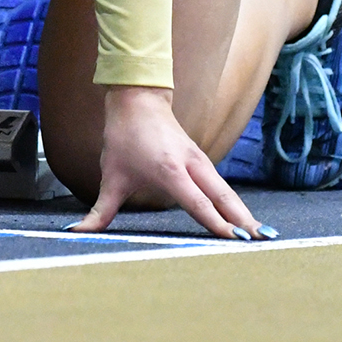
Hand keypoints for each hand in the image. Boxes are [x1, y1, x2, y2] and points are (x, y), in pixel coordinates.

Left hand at [65, 86, 268, 240]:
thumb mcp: (110, 177)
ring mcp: (200, 161)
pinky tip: (247, 220)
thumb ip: (99, 211)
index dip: (216, 221)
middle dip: (243, 220)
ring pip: (227, 191)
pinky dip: (236, 204)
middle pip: (223, 197)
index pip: (197, 202)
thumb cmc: (124, 138)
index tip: (234, 238)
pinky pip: (223, 186)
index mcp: (169, 170)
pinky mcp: (203, 161)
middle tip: (262, 241)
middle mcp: (190, 165)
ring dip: (245, 213)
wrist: (138, 100)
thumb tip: (77, 231)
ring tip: (264, 235)